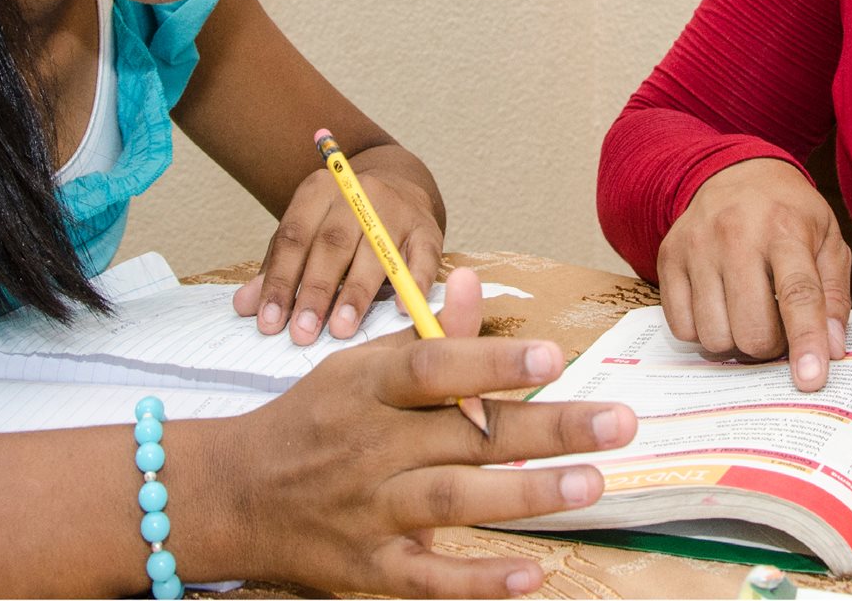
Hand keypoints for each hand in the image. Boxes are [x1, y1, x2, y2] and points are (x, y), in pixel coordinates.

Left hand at [232, 157, 442, 343]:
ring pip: (374, 254)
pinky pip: (423, 259)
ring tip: (340, 330)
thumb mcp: (305, 234)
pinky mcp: (427, 229)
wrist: (397, 189)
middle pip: (332, 245)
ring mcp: (396, 210)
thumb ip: (277, 268)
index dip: (279, 281)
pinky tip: (401, 312)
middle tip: (302, 332)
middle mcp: (358, 194)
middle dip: (315, 292)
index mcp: (319, 191)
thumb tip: (245, 306)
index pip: (294, 238)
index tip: (269, 321)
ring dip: (356, 295)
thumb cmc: (340, 223)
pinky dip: (414, 285)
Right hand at [233, 268, 639, 597]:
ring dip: (527, 493)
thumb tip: (472, 281)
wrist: (233, 494)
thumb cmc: (314, 420)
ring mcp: (369, 509)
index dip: (490, 360)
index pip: (433, 368)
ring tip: (592, 483)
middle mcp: (371, 445)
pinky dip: (478, 580)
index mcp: (370, 387)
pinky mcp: (368, 566)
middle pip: (466, 435)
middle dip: (547, 428)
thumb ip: (427, 335)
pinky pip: (428, 577)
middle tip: (618, 423)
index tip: (552, 354)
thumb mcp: (359, 367)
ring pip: (454, 500)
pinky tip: (533, 575)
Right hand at [656, 158, 851, 390]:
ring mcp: (696, 247)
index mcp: (785, 229)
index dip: (806, 342)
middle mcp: (735, 235)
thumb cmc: (789, 215)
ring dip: (735, 342)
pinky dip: (703, 332)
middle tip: (776, 328)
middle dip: (769, 346)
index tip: (811, 380)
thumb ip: (834, 296)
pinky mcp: (667, 258)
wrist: (736, 173)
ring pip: (714, 336)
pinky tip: (719, 307)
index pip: (798, 295)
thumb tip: (832, 350)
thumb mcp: (828, 242)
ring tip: (746, 314)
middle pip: (751, 329)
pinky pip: (681, 328)